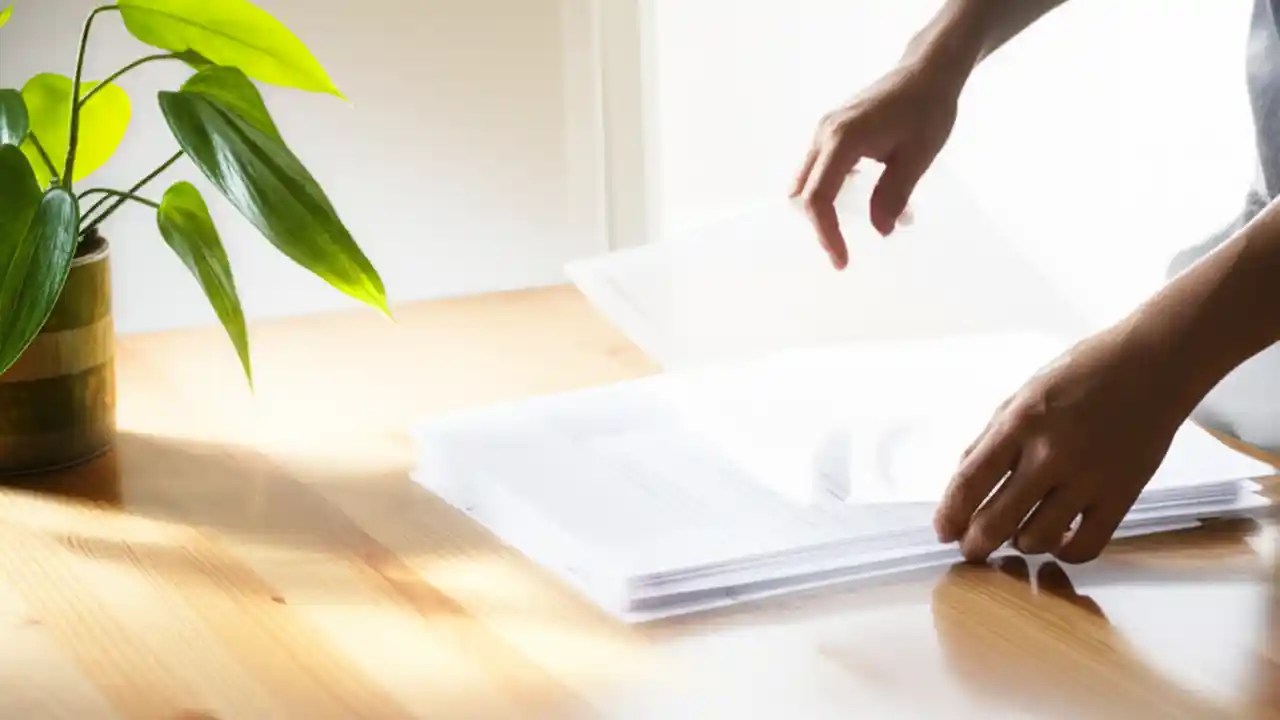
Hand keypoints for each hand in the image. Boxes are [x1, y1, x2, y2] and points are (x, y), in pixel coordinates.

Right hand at [791, 59, 960, 268]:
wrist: (927, 71)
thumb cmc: (927, 109)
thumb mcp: (917, 156)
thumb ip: (894, 195)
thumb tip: (880, 231)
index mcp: (842, 140)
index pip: (818, 198)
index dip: (826, 233)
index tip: (843, 260)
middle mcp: (824, 134)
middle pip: (801, 193)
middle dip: (818, 226)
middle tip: (843, 251)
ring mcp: (824, 130)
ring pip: (805, 181)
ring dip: (821, 209)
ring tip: (847, 231)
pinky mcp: (832, 130)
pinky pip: (816, 169)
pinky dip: (827, 192)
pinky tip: (854, 202)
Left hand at [934, 324, 1197, 563]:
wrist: (1153, 365)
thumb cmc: (1082, 375)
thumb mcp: (1022, 396)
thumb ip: (991, 439)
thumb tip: (963, 485)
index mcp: (1019, 423)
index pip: (969, 482)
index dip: (950, 515)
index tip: (943, 532)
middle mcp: (1050, 454)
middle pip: (997, 520)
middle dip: (976, 543)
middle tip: (972, 548)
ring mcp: (1088, 478)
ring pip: (1038, 539)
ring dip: (1019, 544)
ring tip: (1018, 533)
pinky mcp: (1122, 495)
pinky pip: (1086, 546)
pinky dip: (1064, 552)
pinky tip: (1057, 540)